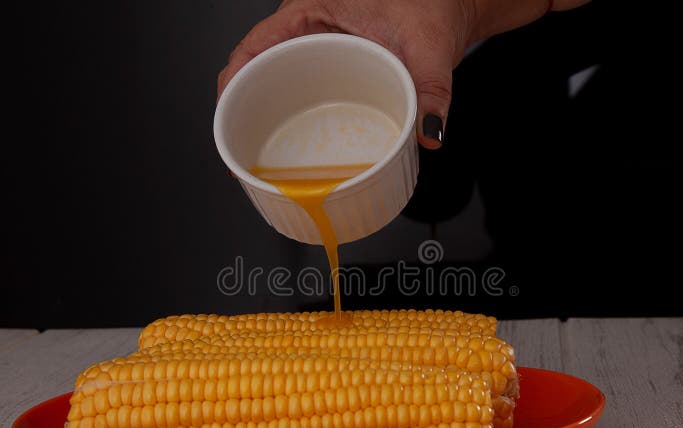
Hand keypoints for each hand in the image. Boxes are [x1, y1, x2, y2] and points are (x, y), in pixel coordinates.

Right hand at [217, 0, 581, 148]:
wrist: (453, 2)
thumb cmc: (433, 3)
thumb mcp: (429, 43)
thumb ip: (432, 88)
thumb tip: (429, 132)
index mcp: (310, 10)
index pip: (253, 48)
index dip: (232, 86)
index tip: (229, 119)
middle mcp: (305, 29)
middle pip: (256, 73)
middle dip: (244, 112)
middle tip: (245, 153)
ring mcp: (316, 48)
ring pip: (276, 85)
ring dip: (267, 119)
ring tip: (265, 157)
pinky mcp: (331, 65)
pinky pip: (300, 91)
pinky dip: (294, 118)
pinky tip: (299, 145)